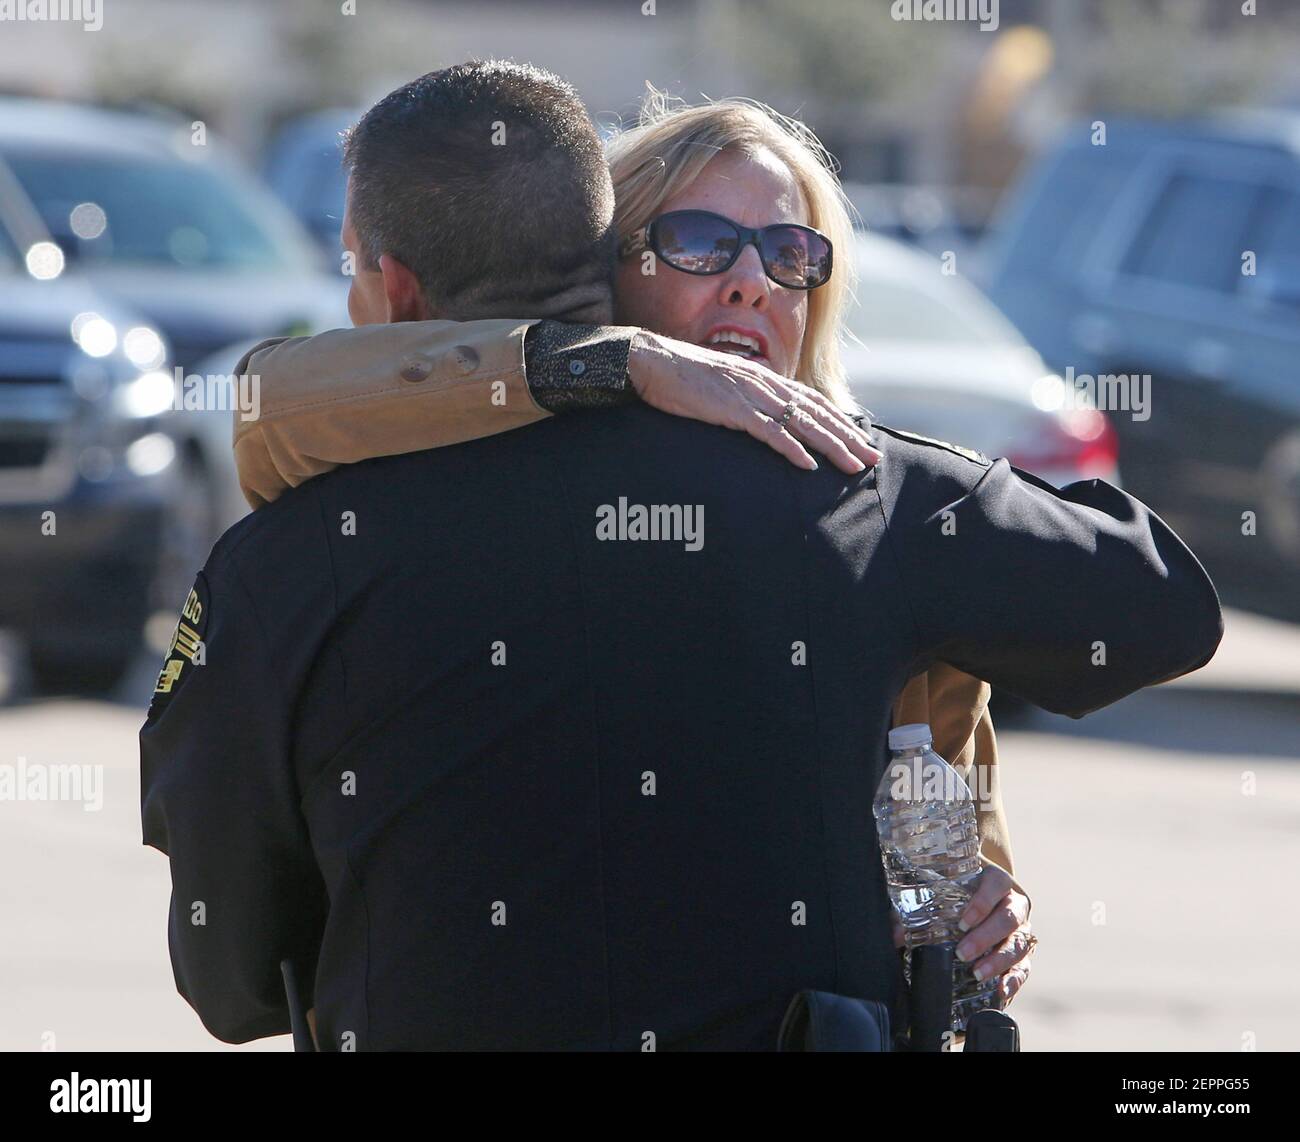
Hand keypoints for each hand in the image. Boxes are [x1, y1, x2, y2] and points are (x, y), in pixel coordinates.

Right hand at [628, 330, 881, 474]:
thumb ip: (746, 399)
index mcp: (764, 378)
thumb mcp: (723, 386)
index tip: (861, 441)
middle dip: (848, 437)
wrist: (651, 361)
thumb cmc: (682, 377)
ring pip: (802, 423)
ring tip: (854, 466)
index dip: (840, 422)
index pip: (812, 402)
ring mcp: (750, 395)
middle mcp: (764, 384)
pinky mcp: (732, 408)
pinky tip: (808, 466)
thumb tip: (762, 419)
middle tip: (873, 459)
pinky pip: (769, 432)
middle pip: (817, 413)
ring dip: (831, 446)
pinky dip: (791, 449)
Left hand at [891, 864, 1035, 1005]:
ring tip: (977, 973)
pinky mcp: (1024, 954)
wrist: (982, 902)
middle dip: (986, 936)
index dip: (983, 901)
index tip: (963, 921)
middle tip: (962, 952)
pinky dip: (1014, 980)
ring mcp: (1022, 930)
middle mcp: (1014, 904)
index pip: (996, 884)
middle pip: (1009, 918)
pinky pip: (1024, 967)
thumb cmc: (957, 895)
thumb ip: (917, 911)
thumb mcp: (940, 896)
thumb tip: (895, 935)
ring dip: (998, 960)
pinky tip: (1001, 991)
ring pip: (1019, 944)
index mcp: (996, 882)